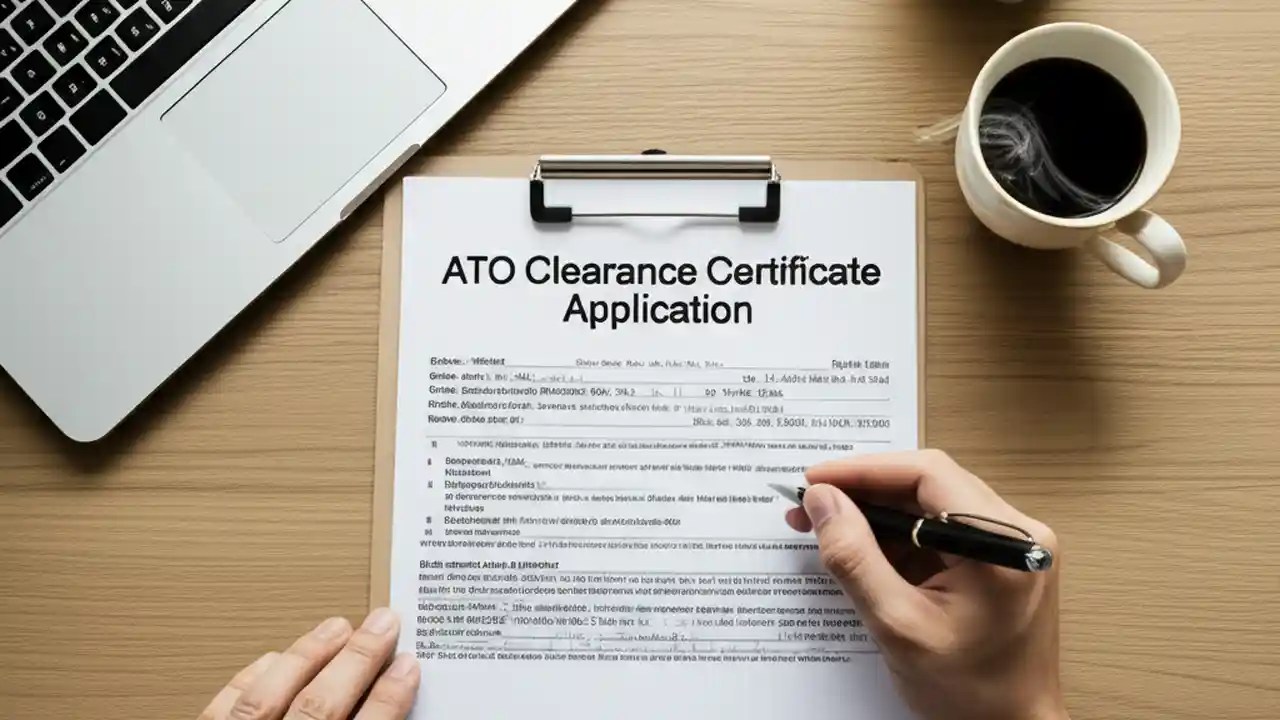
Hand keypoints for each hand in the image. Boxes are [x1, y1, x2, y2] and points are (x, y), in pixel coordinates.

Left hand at [199, 608, 419, 719]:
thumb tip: (392, 695)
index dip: (390, 695)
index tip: (408, 665)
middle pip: (321, 705)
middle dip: (358, 659)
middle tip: (383, 623)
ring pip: (269, 697)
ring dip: (308, 655)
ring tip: (336, 626)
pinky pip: (224, 708)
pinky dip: (251, 679)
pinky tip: (272, 658)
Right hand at [786, 450, 1065, 719]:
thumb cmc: (969, 693)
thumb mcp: (899, 626)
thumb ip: (856, 559)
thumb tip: (823, 501)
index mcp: (1005, 543)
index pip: (927, 475)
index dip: (864, 470)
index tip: (816, 480)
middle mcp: (1016, 532)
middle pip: (927, 484)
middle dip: (863, 491)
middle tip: (811, 504)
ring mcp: (1009, 544)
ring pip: (929, 504)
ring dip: (875, 512)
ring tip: (825, 525)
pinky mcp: (996, 558)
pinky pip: (938, 528)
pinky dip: (896, 535)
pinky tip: (859, 545)